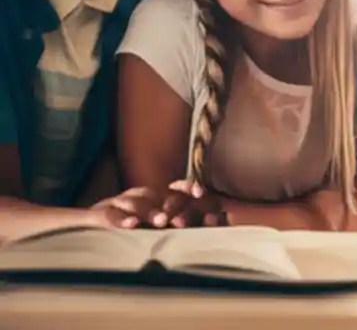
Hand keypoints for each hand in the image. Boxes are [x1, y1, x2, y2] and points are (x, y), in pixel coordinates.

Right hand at [91, 180, 226, 229]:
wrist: (78, 230)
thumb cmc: (121, 234)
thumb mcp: (148, 228)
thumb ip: (176, 223)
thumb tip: (212, 221)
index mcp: (148, 199)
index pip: (169, 190)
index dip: (185, 188)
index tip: (200, 192)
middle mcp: (132, 198)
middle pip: (154, 195)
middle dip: (170, 203)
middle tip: (183, 219)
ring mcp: (112, 205)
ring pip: (133, 202)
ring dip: (149, 210)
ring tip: (162, 220)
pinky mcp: (92, 217)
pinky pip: (105, 215)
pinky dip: (118, 219)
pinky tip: (130, 225)